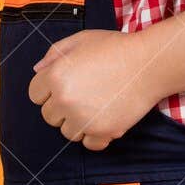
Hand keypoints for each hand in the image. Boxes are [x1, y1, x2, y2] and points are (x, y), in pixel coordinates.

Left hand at [28, 29, 165, 149]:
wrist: (149, 63)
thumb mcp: (81, 40)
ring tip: (96, 105)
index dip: (49, 90)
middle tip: (84, 94)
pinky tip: (105, 118)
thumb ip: (54, 53)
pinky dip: (96, 136)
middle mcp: (65, 100)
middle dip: (62, 107)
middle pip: (49, 116)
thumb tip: (38, 71)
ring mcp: (83, 118)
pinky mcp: (103, 132)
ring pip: (67, 132)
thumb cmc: (116, 48)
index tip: (65, 85)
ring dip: (78, 122)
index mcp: (56, 76)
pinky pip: (89, 144)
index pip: (35, 94)